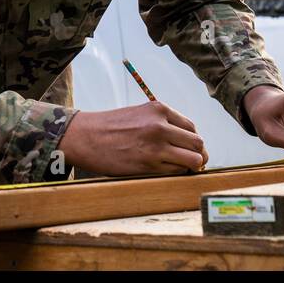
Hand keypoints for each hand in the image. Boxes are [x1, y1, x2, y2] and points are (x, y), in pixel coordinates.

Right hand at [58, 102, 208, 175]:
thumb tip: (184, 140)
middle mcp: (161, 125)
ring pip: (193, 159)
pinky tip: (166, 171)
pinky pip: (176, 171)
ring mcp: (156, 145)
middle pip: (197, 143)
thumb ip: (162, 123)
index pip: (191, 128)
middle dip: (198, 154)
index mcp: (159, 109)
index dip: (193, 141)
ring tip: (181, 169)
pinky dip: (176, 173)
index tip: (188, 149)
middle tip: (192, 163)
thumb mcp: (139, 114)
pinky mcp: (149, 164)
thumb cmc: (111, 127)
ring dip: (190, 166)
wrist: (86, 137)